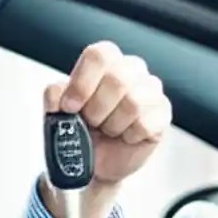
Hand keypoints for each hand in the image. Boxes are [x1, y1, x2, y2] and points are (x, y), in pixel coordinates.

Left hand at [45, 41, 170, 185]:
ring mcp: (151, 90)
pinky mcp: (163, 113)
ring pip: (133, 103)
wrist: (95, 162)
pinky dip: (127, 136)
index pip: (99, 55)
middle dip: (96, 109)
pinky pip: (145, 124)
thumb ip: (54, 97)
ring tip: (107, 129)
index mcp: (104, 61)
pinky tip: (124, 136)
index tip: (70, 107)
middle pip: (118, 79)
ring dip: (112, 124)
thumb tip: (58, 92)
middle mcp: (131, 69)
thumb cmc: (78, 130)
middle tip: (90, 122)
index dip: (82, 83)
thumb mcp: (57, 113)